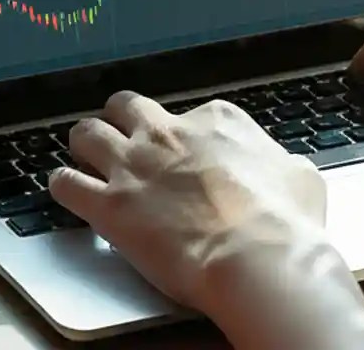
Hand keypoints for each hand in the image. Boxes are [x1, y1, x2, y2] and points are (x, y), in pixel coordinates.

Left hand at [48, 92, 327, 316]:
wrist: (257, 257)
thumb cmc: (285, 222)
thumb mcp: (300, 176)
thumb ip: (280, 163)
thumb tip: (286, 168)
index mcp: (216, 120)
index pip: (187, 112)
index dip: (183, 135)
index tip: (186, 154)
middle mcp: (168, 133)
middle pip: (126, 106)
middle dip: (122, 121)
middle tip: (125, 141)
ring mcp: (134, 166)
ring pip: (85, 133)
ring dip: (85, 145)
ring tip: (87, 159)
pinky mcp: (109, 206)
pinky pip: (64, 182)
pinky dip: (62, 185)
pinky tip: (68, 192)